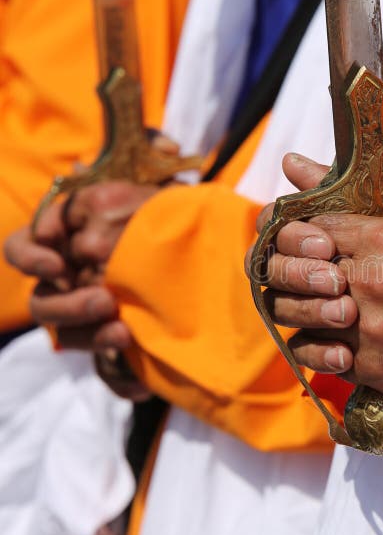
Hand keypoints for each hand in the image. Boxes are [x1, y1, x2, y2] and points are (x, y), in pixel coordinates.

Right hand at [3, 133, 177, 399]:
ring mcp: (93, 320)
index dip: (31, 255)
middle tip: (103, 299)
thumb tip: (147, 156)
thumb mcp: (155, 191)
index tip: (56, 260)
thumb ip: (141, 172)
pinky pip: (111, 375)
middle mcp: (71, 285)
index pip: (24, 250)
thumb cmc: (168, 218)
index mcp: (68, 246)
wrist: (206, 254)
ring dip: (92, 339)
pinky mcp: (120, 350)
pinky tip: (143, 378)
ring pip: (73, 340)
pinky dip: (123, 378)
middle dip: (68, 304)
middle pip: (44, 304)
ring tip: (126, 334)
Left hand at [247, 153, 382, 401]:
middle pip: (300, 273)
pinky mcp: (373, 366)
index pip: (314, 228)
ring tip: (325, 307)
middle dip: (301, 274)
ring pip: (301, 316)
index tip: (315, 245)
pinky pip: (318, 353)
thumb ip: (355, 193)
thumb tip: (291, 162)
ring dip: (307, 311)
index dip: (308, 237)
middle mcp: (374, 282)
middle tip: (315, 278)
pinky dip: (321, 346)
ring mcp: (372, 328)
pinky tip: (337, 337)